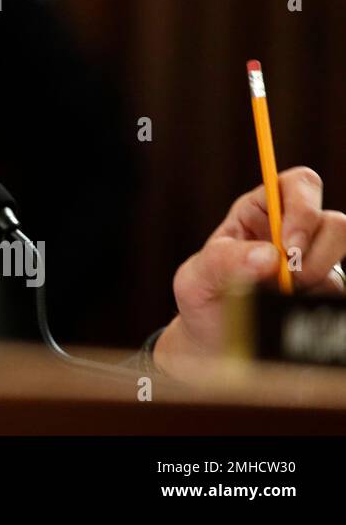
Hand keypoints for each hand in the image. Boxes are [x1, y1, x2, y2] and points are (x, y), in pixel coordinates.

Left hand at [153, 167, 345, 381]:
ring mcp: (316, 261)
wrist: (215, 343)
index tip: (287, 247)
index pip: (299, 184)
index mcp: (260, 213)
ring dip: (318, 278)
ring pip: (342, 252)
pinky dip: (320, 305)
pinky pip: (341, 293)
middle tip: (286, 281)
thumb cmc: (205, 299)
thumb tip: (269, 256)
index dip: (304, 208)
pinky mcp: (328, 292)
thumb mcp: (196, 279)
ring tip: (281, 297)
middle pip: (335, 221)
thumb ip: (222, 262)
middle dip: (314, 253)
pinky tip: (292, 314)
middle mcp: (294, 232)